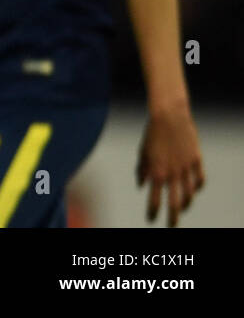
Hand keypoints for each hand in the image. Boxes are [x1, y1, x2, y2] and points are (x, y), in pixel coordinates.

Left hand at [136, 102, 204, 225]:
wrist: (168, 116)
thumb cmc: (151, 134)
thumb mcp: (142, 153)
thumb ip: (141, 171)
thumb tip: (141, 186)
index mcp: (156, 172)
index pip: (154, 200)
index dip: (152, 212)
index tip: (150, 220)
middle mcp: (172, 173)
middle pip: (175, 203)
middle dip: (173, 217)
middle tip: (171, 225)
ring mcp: (186, 168)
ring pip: (190, 194)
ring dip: (186, 204)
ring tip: (183, 207)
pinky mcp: (197, 160)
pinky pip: (199, 180)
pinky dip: (197, 187)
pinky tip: (193, 190)